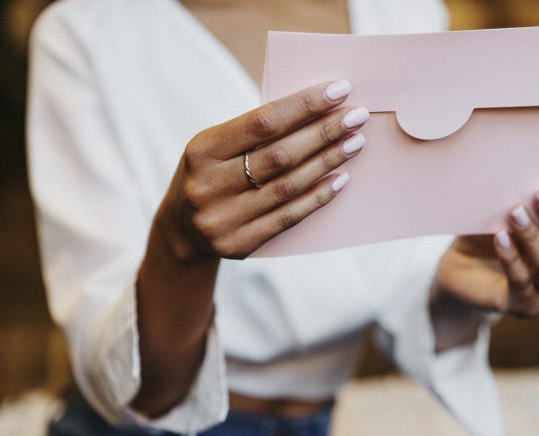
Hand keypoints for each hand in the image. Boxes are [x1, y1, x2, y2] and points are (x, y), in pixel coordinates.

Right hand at [155, 80, 368, 260]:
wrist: (181, 231)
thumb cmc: (210, 174)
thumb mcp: (216, 147)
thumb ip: (254, 133)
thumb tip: (316, 110)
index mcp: (202, 151)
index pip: (262, 122)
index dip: (304, 105)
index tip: (339, 89)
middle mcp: (209, 186)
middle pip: (280, 155)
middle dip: (324, 132)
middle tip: (357, 116)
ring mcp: (222, 219)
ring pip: (288, 186)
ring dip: (327, 162)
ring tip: (355, 143)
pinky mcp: (238, 244)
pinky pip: (288, 217)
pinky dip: (317, 197)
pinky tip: (339, 179)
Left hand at [436, 175, 538, 317]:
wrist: (461, 273)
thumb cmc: (492, 238)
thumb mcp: (510, 218)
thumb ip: (525, 203)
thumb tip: (530, 176)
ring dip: (533, 237)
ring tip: (515, 212)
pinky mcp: (523, 307)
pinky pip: (520, 281)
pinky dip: (511, 257)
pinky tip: (500, 237)